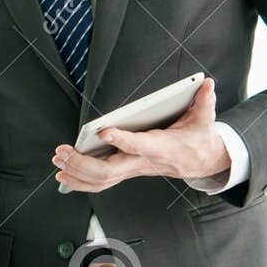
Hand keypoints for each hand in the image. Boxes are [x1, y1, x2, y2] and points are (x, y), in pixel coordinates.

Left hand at [52, 77, 230, 192]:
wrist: (202, 162)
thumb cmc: (198, 137)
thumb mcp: (204, 119)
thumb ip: (204, 102)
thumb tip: (208, 83)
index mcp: (160, 147)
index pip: (139, 146)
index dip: (122, 140)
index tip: (104, 131)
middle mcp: (143, 163)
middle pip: (110, 171)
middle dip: (83, 164)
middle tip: (62, 152)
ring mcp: (132, 170)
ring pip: (101, 180)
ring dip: (76, 173)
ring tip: (58, 161)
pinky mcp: (126, 172)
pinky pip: (100, 184)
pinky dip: (80, 182)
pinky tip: (63, 176)